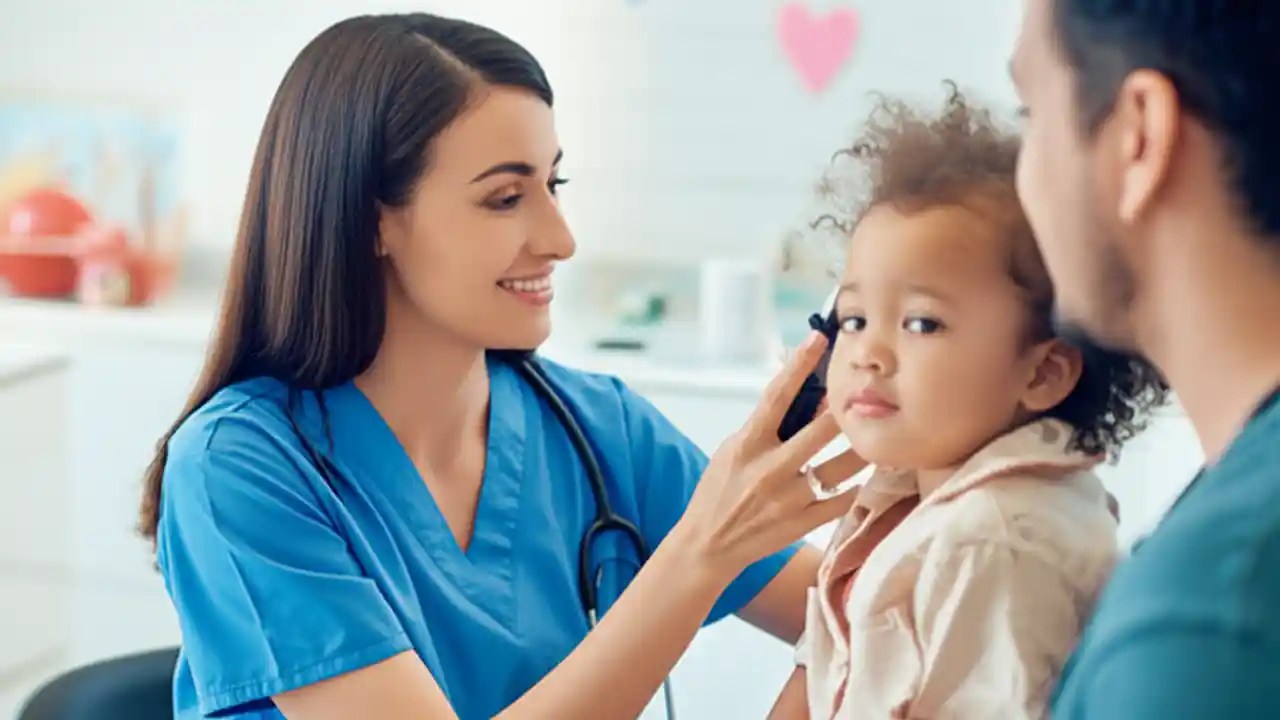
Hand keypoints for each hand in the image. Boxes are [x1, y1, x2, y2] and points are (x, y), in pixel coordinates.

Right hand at [677, 331, 866, 576]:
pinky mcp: (801, 524)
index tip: (818, 337)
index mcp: (747, 444)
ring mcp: (788, 499)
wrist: (709, 544)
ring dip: (861, 449)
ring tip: (875, 436)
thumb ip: (767, 424)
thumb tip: (805, 393)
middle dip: (846, 410)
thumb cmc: (721, 488)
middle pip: (820, 431)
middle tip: (867, 393)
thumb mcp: (735, 448)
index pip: (777, 395)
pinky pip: (843, 500)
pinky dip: (855, 486)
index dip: (799, 364)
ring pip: (841, 468)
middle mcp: (768, 470)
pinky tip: (861, 476)